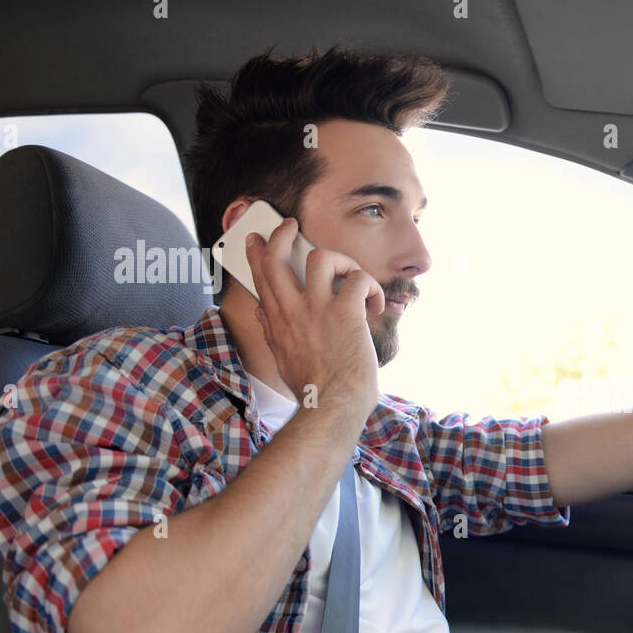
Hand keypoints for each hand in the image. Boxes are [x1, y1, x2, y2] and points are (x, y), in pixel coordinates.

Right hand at [245, 217, 385, 423]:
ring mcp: (318, 308)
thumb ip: (271, 330)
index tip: (256, 238)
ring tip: (352, 275)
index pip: (260, 277)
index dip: (256, 252)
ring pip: (321, 257)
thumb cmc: (312, 388)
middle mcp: (292, 309)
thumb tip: (260, 310)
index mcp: (277, 320)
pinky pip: (358, 279)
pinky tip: (376, 304)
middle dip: (282, 234)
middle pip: (277, 256)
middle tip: (291, 225)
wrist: (330, 406)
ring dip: (340, 260)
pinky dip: (370, 286)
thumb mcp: (280, 357)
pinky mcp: (345, 312)